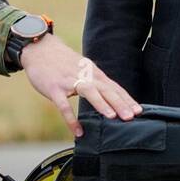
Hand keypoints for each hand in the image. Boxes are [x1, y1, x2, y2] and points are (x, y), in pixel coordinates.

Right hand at [19, 35, 141, 137]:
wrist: (40, 49)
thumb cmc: (63, 63)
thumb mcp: (83, 70)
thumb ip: (95, 82)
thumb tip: (109, 98)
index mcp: (93, 73)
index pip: (114, 87)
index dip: (126, 99)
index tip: (139, 111)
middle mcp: (85, 75)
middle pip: (106, 89)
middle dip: (120, 103)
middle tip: (132, 117)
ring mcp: (69, 81)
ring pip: (89, 91)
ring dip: (102, 104)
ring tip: (112, 117)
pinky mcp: (54, 88)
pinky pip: (64, 105)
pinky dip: (71, 118)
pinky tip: (78, 131)